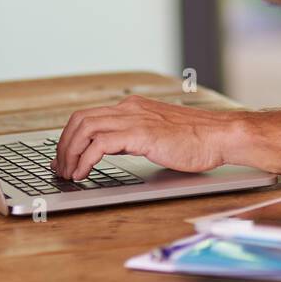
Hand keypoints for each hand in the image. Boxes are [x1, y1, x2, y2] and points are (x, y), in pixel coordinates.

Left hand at [51, 95, 240, 179]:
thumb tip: (108, 150)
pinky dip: (85, 159)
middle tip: (60, 169)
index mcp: (132, 107)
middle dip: (63, 146)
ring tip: (69, 174)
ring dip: (70, 153)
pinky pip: (100, 144)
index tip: (64, 158)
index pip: (88, 116)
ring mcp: (134, 119)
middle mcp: (129, 108)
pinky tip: (84, 173)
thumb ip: (133, 137)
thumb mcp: (157, 134)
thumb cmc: (196, 140)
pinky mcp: (141, 134)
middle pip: (80, 120)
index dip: (69, 138)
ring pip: (84, 128)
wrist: (220, 136)